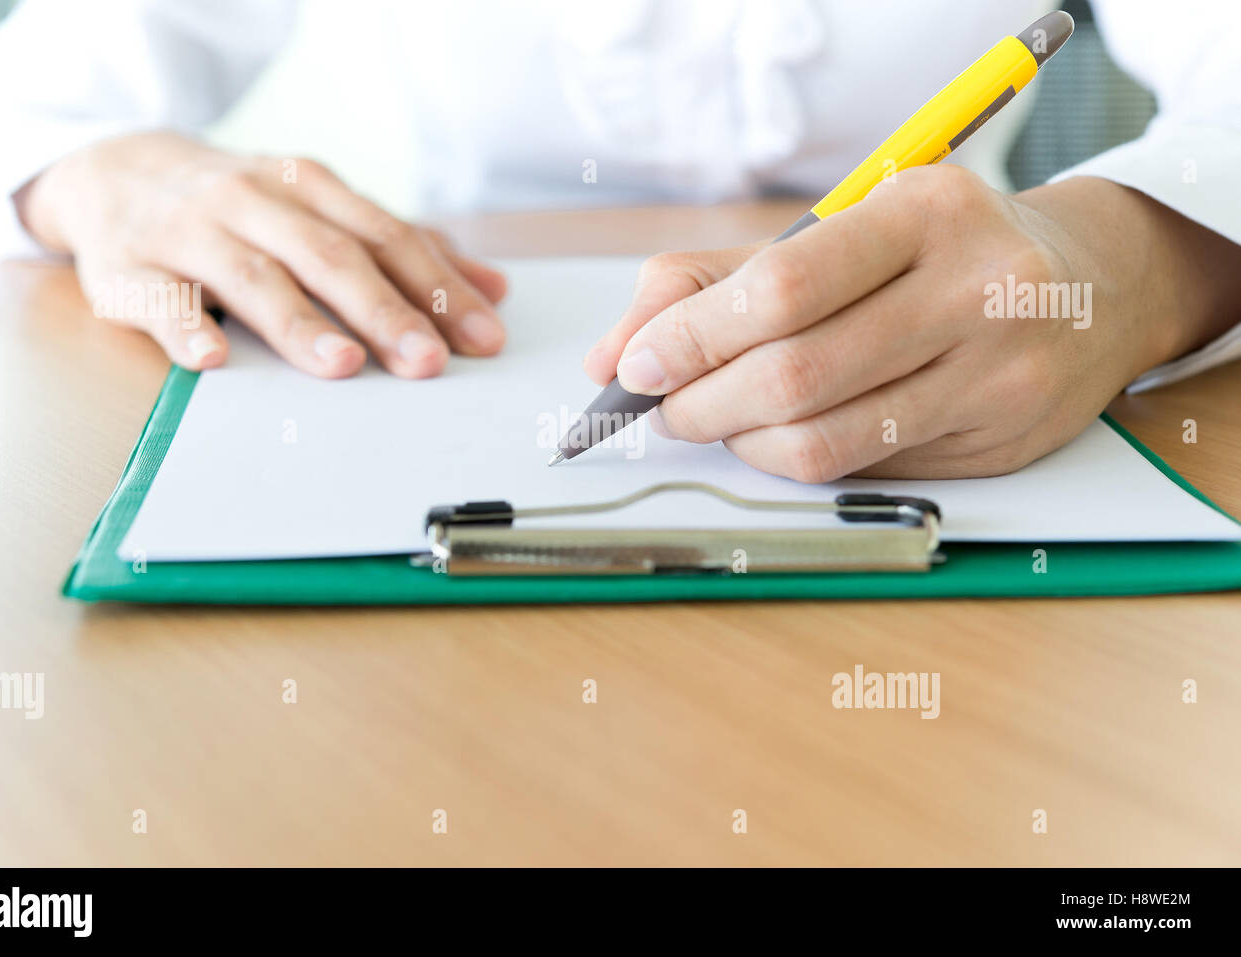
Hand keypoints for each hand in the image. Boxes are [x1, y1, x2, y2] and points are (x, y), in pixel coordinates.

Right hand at [18, 131, 506, 376]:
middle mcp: (256, 201)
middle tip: (427, 361)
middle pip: (330, 256)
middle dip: (383, 310)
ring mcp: (192, 230)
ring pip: (254, 276)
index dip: (438, 289)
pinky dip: (185, 326)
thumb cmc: (244, 205)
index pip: (387, 238)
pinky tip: (213, 358)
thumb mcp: (324, 211)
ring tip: (344, 365)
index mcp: (311, 188)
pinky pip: (160, 297)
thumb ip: (405, 250)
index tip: (483, 337)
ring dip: (301, 322)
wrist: (117, 170)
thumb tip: (493, 289)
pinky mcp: (133, 265)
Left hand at [585, 166, 1240, 479]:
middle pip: (795, 374)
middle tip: (666, 409)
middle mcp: (975, 288)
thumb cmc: (937, 252)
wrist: (1090, 283)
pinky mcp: (1004, 437)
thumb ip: (713, 280)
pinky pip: (867, 467)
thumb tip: (613, 355)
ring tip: (717, 424)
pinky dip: (800, 460)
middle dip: (702, 403)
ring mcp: (999, 372)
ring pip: (827, 440)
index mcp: (923, 212)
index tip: (639, 366)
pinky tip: (784, 437)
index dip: (692, 338)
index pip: (781, 289)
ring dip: (743, 443)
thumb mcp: (837, 230)